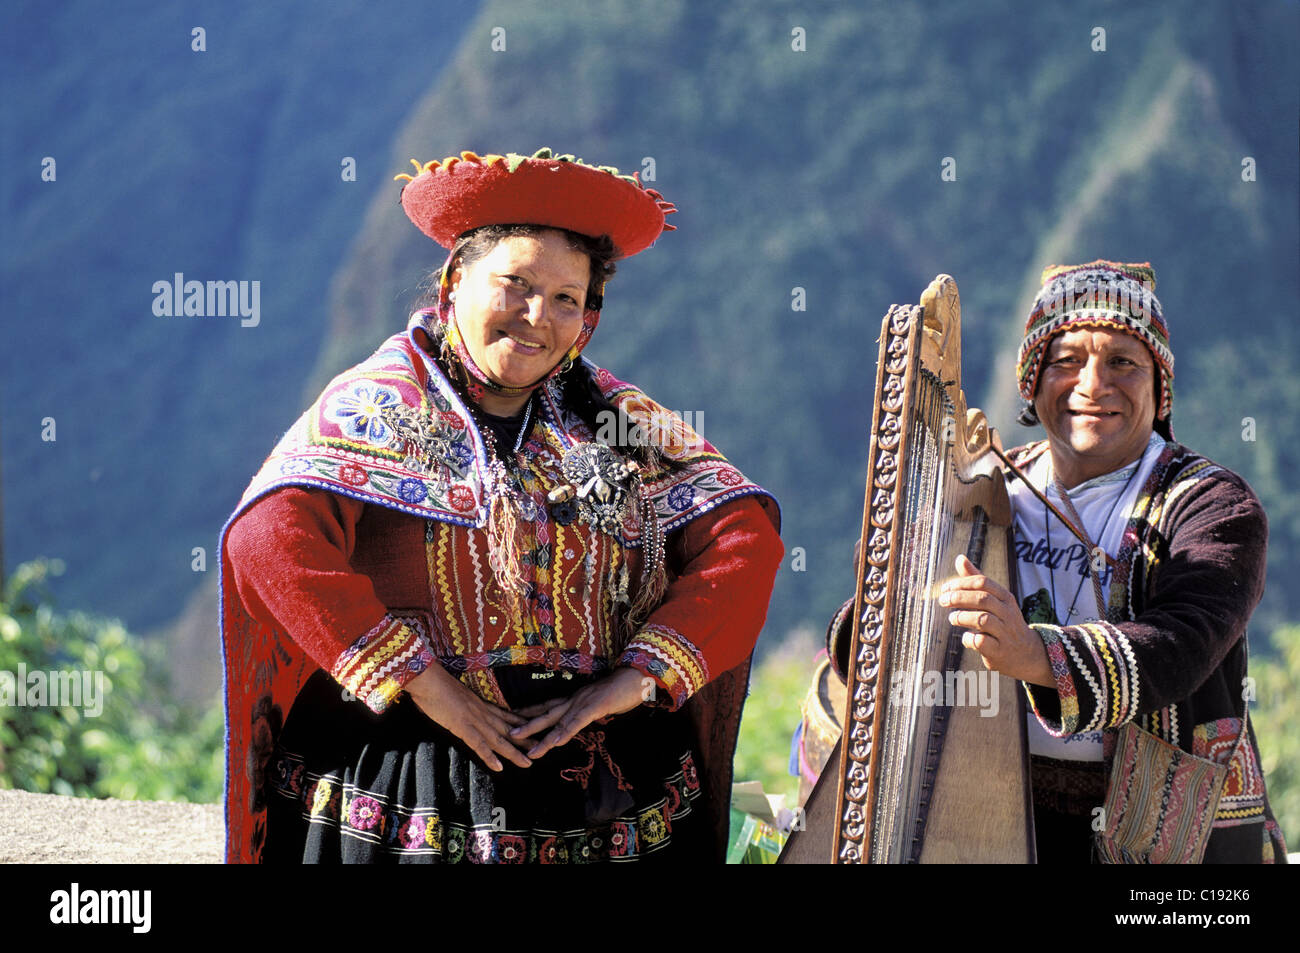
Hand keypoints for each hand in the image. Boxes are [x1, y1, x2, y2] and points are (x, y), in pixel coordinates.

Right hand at [402, 664, 532, 771]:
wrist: (427, 678)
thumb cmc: (436, 685)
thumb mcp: (456, 695)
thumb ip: (464, 704)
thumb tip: (466, 710)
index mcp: (481, 704)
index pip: (507, 715)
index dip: (523, 722)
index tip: (537, 728)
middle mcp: (482, 712)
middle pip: (508, 728)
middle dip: (526, 740)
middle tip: (543, 748)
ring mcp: (473, 719)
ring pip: (498, 738)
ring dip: (513, 752)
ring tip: (528, 763)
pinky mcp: (461, 726)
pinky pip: (478, 744)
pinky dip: (489, 756)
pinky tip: (499, 767)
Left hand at [509, 667, 653, 759]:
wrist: (637, 676)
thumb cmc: (623, 689)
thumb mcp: (603, 702)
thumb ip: (591, 711)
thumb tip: (585, 718)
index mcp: (575, 698)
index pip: (548, 705)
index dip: (531, 712)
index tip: (513, 718)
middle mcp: (575, 699)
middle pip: (546, 713)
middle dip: (528, 725)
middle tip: (509, 734)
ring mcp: (583, 702)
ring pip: (559, 723)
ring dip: (543, 738)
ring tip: (529, 751)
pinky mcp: (595, 707)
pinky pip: (576, 723)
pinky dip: (565, 734)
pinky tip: (555, 743)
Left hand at [939, 554, 1053, 686]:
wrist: (1026, 653)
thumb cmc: (1003, 621)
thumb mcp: (994, 599)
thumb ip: (976, 579)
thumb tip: (959, 558)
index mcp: (1005, 597)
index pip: (983, 582)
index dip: (961, 583)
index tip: (945, 589)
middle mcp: (1007, 613)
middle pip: (982, 599)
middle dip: (958, 598)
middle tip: (943, 601)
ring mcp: (1005, 633)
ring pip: (982, 619)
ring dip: (962, 617)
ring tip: (953, 618)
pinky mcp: (999, 651)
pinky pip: (981, 642)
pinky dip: (969, 639)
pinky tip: (966, 637)